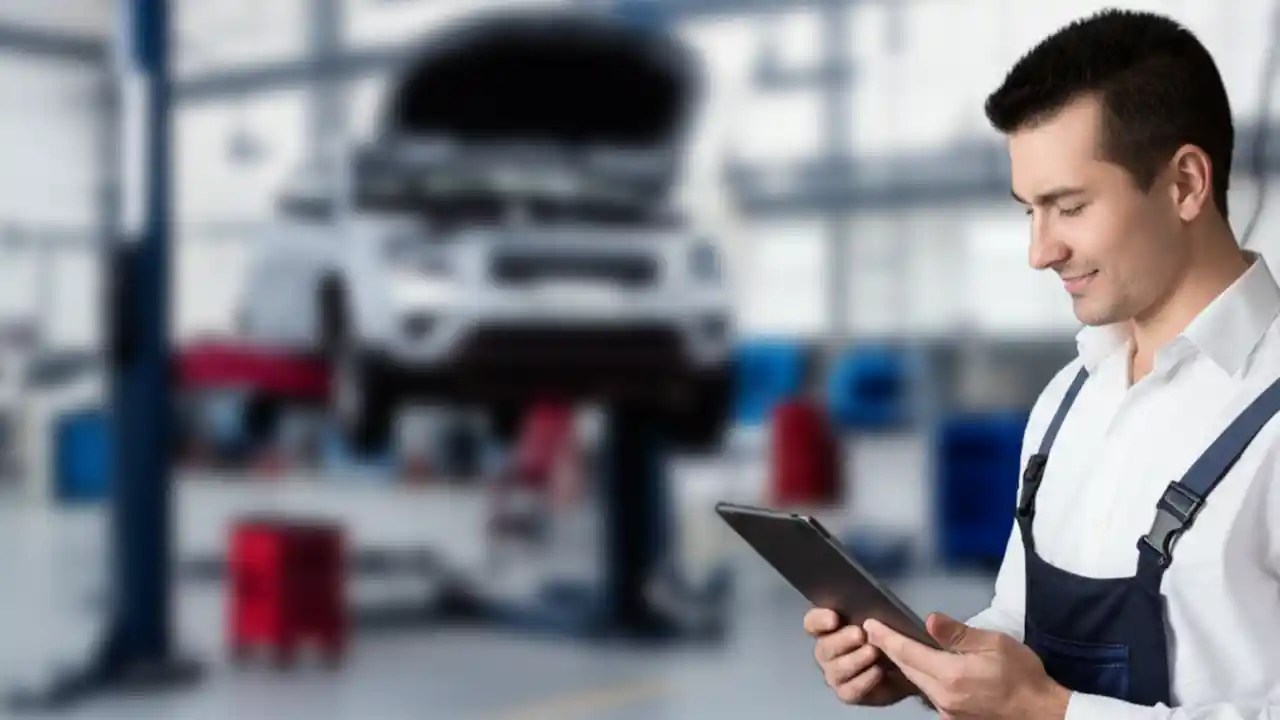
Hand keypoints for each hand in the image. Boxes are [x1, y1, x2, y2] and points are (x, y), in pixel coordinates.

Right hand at [804, 608, 919, 706]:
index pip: (812, 623)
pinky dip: (863, 681)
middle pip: (822, 648)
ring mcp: (835, 674)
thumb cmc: (887, 635)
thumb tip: (867, 620)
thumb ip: (869, 615)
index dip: (819, 620)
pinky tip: (878, 672)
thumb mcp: (881, 618)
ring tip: (874, 652)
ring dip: (854, 660)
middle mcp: (827, 652)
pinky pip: (848, 690)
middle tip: (860, 634)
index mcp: (828, 628)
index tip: (834, 618)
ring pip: (835, 670)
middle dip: (841, 640)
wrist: (905, 664)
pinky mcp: (847, 693)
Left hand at [864, 612, 1070, 719]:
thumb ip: (958, 634)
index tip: (870, 625)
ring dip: (904, 665)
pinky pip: (930, 695)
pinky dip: (922, 679)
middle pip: (907, 669)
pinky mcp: (954, 719)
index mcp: (950, 676)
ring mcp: (947, 712)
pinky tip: (921, 668)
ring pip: (917, 683)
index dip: (886, 638)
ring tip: (893, 646)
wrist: (1041, 713)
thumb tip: (929, 621)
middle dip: (889, 650)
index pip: (907, 653)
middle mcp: (943, 697)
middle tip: (874, 632)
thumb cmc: (1022, 675)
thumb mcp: (994, 644)